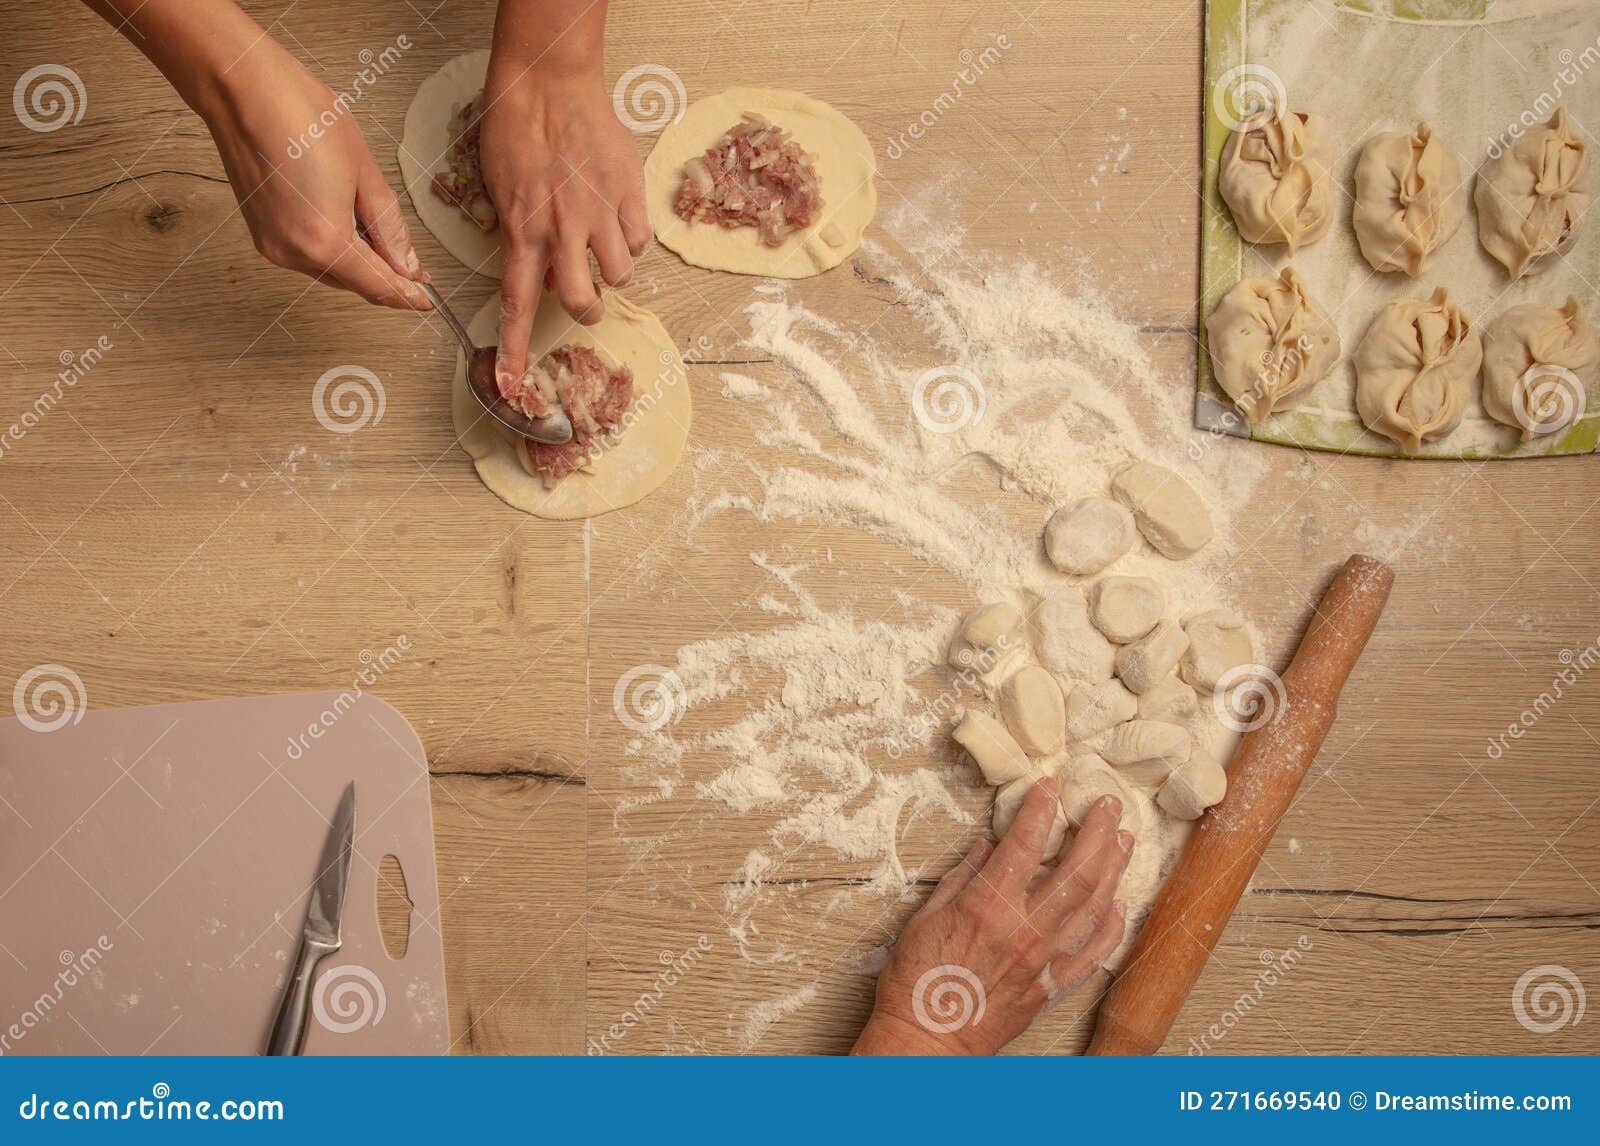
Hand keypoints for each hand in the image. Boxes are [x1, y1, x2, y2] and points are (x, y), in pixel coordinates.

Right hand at [199, 41, 429, 309]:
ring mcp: (273, 245)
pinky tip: (345, 226)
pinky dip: (331, 250)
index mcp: (325, 241)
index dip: (406, 295)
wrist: (244, 90)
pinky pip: (308, 255)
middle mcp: (294, 253)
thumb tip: (407, 264)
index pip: (377, 286)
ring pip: (330, 271)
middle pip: (353, 283)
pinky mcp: (261, 233)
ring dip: (357, 263)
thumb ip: (389, 228)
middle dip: (384, 277)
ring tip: (378, 237)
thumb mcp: (365, 173)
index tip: (426, 299)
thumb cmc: (303, 117)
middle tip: (411, 266)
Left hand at [478, 61, 650, 386]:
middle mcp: (562, 231)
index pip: (518, 305)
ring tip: (601, 239)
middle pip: (584, 301)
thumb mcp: (502, 189)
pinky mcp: (629, 192)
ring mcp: (600, 213)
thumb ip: (524, 234)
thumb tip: (548, 266)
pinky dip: (632, 235)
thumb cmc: (516, 128)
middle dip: (587, 307)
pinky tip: (618, 214)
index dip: (515, 351)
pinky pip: (641, 237)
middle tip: (585, 293)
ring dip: (612, 266)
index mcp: (523, 232)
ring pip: (620, 274)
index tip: (513, 386)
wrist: (549, 82)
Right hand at [851, 781, 1131, 1054]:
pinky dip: (1111, 924)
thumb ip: (961, 878)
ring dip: (1114, 867)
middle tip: (1108, 803)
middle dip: (1097, 830)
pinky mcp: (1053, 985)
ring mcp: (1045, 958)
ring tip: (1124, 839)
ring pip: (1095, 905)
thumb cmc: (917, 982)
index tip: (1049, 787)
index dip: (1040, 809)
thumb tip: (987, 848)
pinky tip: (1118, 903)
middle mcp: (1026, 928)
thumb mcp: (924, 917)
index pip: (1025, 842)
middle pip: (1078, 869)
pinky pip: (1095, 951)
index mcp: (988, 905)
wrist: (929, 1040)